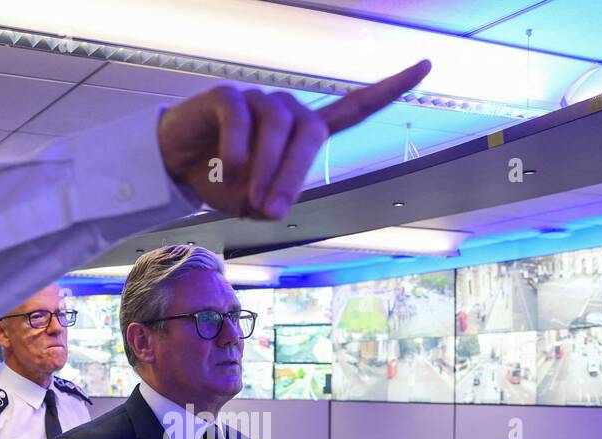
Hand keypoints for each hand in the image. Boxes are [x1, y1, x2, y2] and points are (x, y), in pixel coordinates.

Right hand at [157, 61, 430, 218]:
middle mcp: (288, 110)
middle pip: (310, 134)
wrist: (174, 166)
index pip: (354, 107)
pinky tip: (230, 169)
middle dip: (294, 176)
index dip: (390, 89)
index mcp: (304, 132)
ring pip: (277, 129)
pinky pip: (241, 120)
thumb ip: (271, 204)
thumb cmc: (222, 181)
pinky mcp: (227, 96)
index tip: (428, 65)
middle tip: (272, 210)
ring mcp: (258, 99)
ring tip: (249, 200)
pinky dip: (239, 148)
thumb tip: (273, 205)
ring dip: (267, 170)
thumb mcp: (252, 204)